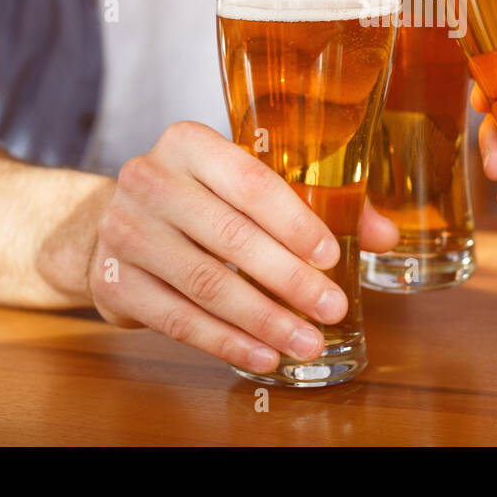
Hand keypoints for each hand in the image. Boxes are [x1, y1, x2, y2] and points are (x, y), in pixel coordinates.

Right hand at [87, 121, 398, 373]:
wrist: (112, 224)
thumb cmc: (200, 200)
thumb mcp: (246, 185)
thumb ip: (319, 200)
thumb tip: (384, 235)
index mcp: (188, 142)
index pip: (249, 181)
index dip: (294, 222)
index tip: (331, 258)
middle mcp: (149, 178)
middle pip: (231, 237)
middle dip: (290, 280)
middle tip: (330, 309)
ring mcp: (124, 229)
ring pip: (206, 284)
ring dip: (264, 320)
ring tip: (307, 341)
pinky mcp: (111, 279)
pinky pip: (177, 318)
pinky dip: (226, 341)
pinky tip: (263, 355)